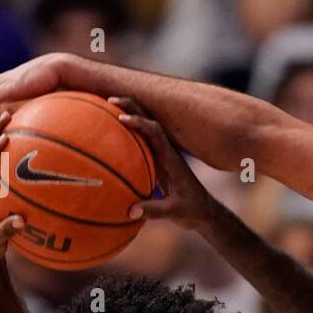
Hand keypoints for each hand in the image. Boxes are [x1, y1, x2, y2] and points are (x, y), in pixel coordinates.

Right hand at [111, 97, 217, 227]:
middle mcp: (168, 152)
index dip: (141, 123)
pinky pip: (142, 143)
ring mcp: (163, 156)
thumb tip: (130, 211)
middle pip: (150, 122)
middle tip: (110, 99)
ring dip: (130, 116)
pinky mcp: (159, 162)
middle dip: (132, 107)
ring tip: (106, 107)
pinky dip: (129, 134)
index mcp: (173, 160)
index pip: (157, 133)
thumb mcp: (175, 213)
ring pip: (146, 130)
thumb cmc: (193, 211)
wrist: (206, 212)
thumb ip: (155, 211)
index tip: (123, 119)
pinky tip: (113, 134)